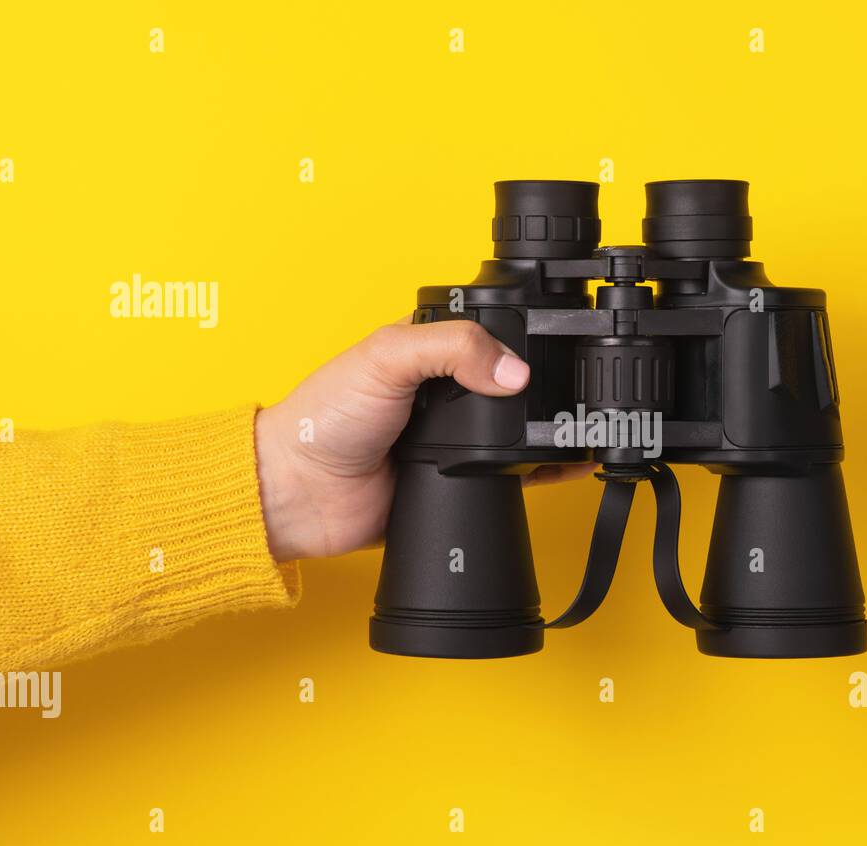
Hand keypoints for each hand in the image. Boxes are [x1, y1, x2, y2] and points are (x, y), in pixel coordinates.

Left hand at [255, 318, 594, 561]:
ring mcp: (453, 436)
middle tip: (560, 390)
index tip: (550, 343)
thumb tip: (513, 370)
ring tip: (564, 425)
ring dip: (537, 429)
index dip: (518, 335)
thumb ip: (452, 348)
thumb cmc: (322, 418)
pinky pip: (508, 475)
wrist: (303, 494)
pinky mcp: (458, 477)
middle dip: (534, 387)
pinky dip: (534, 472)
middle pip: (508, 382)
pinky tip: (554, 465)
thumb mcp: (386, 357)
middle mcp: (443, 391)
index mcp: (427, 348)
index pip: (488, 330)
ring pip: (513, 428)